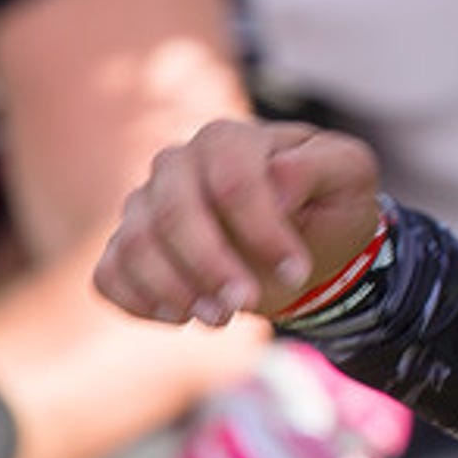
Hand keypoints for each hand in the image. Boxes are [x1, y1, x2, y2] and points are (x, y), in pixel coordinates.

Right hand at [94, 119, 385, 327]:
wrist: (304, 240)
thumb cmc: (327, 202)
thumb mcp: (350, 176)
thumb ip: (322, 167)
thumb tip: (276, 183)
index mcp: (229, 138)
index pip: (231, 181)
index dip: (262, 230)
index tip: (297, 271)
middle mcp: (176, 164)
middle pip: (173, 214)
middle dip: (210, 266)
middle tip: (246, 305)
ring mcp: (144, 205)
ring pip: (133, 245)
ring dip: (174, 290)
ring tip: (220, 319)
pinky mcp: (125, 247)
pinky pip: (108, 275)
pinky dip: (138, 301)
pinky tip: (180, 317)